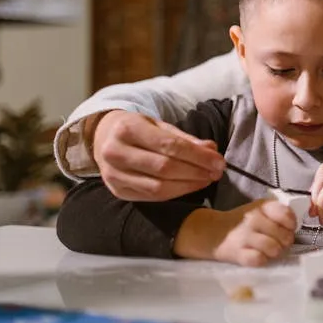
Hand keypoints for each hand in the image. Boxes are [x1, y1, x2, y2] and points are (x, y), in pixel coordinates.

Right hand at [91, 110, 224, 200]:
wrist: (103, 138)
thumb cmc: (137, 130)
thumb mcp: (159, 126)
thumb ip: (185, 138)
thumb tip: (212, 149)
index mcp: (127, 128)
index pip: (169, 145)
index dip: (198, 156)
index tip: (219, 161)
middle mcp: (115, 152)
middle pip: (165, 168)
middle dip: (196, 172)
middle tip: (217, 172)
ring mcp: (113, 175)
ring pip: (158, 187)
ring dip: (188, 185)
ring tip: (207, 179)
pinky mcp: (117, 191)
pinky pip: (151, 196)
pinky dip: (175, 193)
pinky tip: (190, 186)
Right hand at [176, 200, 296, 266]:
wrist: (214, 232)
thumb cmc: (242, 222)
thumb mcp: (260, 210)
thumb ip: (278, 214)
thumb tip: (295, 228)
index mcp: (262, 206)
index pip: (287, 215)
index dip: (292, 225)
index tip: (288, 229)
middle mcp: (253, 219)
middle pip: (284, 235)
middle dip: (285, 242)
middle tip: (280, 243)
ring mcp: (245, 236)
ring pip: (273, 248)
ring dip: (276, 252)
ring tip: (271, 251)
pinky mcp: (237, 253)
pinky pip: (258, 259)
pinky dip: (262, 260)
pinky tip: (259, 256)